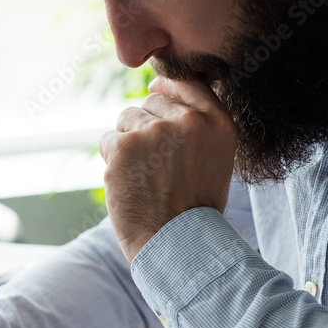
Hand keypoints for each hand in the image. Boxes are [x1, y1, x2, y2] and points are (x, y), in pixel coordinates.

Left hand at [99, 77, 237, 261]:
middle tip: (158, 167)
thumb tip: (156, 83)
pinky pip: (108, 139)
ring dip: (129, 143)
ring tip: (145, 176)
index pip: (187, 83)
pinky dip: (113, 161)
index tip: (160, 110)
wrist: (176, 244)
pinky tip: (130, 183)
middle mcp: (189, 122)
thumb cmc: (194, 204)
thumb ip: (197, 119)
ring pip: (127, 118)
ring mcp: (154, 132)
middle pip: (151, 102)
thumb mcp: (216, 157)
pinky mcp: (124, 146)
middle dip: (147, 128)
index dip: (167, 91)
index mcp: (218, 123)